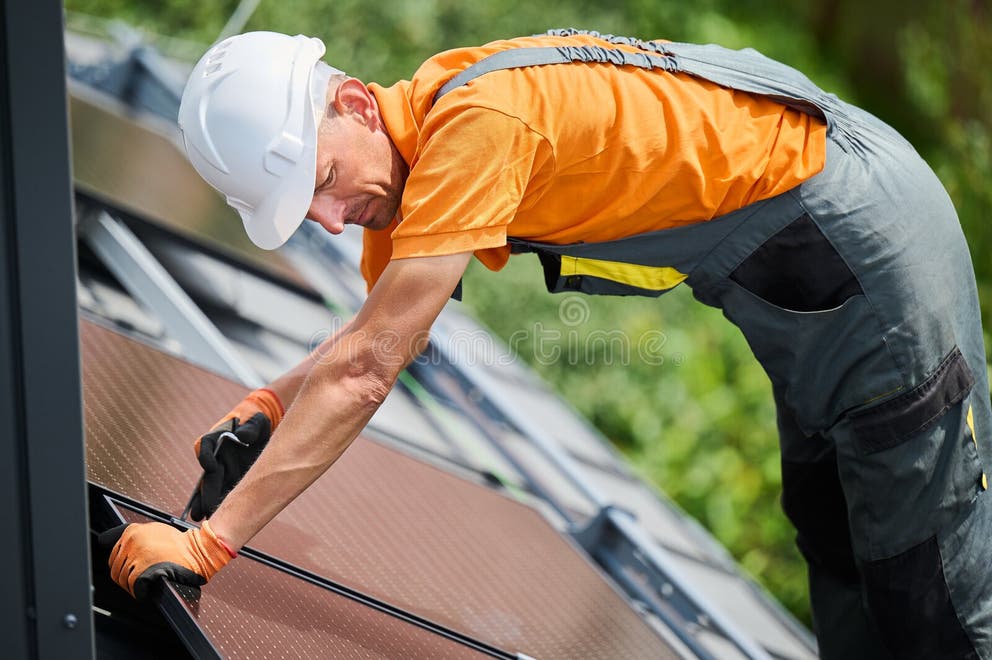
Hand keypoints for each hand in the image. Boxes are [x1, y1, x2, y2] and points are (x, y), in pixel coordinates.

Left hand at [99, 520, 234, 599]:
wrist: (198, 550)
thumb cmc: (179, 544)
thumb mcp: (154, 530)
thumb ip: (135, 537)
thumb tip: (116, 546)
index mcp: (132, 532)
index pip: (113, 554)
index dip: (121, 565)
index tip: (128, 569)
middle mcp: (132, 542)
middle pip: (116, 568)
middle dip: (125, 577)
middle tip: (137, 580)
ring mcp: (138, 556)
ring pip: (123, 579)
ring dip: (132, 586)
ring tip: (144, 584)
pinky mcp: (145, 571)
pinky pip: (134, 587)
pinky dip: (139, 592)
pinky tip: (146, 590)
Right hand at [189, 413, 272, 520]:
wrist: (262, 428)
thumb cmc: (255, 420)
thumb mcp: (256, 421)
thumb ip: (250, 428)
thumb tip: (243, 437)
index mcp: (216, 437)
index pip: (205, 445)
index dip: (206, 456)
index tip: (211, 466)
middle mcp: (216, 454)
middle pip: (208, 474)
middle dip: (205, 492)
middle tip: (201, 509)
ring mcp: (223, 467)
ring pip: (212, 486)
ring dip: (206, 502)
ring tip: (201, 518)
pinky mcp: (232, 476)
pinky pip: (224, 490)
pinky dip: (221, 502)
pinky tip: (217, 515)